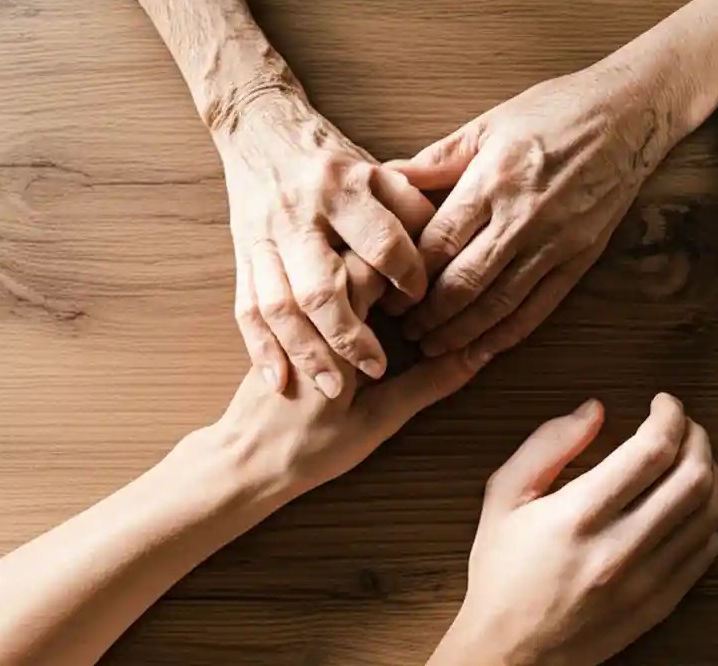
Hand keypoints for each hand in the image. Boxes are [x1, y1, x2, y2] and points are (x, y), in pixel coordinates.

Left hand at [209, 228, 486, 492]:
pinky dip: (343, 277)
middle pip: (351, 252)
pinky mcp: (282, 313)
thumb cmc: (307, 448)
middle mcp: (303, 302)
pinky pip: (313, 275)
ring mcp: (288, 304)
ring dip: (364, 266)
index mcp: (328, 322)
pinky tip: (366, 300)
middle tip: (419, 285)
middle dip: (388, 260)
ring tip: (393, 292)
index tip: (433, 286)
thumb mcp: (378, 420)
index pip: (373, 263)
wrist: (243, 464)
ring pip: (329, 258)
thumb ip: (428, 383)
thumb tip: (475, 355)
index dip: (410, 266)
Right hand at [216, 92, 432, 396]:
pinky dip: (262, 349)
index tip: (421, 301)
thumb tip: (448, 248)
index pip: (383, 243)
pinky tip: (281, 380)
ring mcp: (264, 238)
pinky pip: (245, 309)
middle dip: (349, 335)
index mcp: (342, 186)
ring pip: (280, 306)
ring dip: (306, 352)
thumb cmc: (330, 157)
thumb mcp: (377, 170)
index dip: (408, 277)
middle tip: (376, 369)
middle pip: (322, 287)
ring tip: (332, 388)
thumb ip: (411, 207)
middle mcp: (300, 215)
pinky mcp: (241, 256)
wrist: (258, 126)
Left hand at [389, 64, 680, 359]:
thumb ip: (438, 158)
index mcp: (493, 179)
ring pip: (499, 304)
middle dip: (427, 314)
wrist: (629, 116)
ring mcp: (556, 242)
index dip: (407, 275)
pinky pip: (538, 307)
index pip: (439, 243)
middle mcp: (524, 217)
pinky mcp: (581, 258)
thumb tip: (387, 177)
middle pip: (464, 282)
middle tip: (400, 330)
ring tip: (431, 347)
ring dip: (461, 333)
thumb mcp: (489, 124)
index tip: (386, 292)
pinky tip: (482, 348)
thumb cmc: (556, 111)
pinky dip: (507, 334)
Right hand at [429, 394, 717, 665]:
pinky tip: (690, 502)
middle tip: (685, 425)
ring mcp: (646, 580)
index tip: (664, 403)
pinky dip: (708, 516)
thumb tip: (595, 409)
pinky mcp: (660, 604)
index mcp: (578, 516)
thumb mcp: (504, 498)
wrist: (510, 654)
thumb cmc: (502, 573)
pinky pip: (705, 550)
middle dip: (698, 437)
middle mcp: (619, 548)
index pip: (652, 450)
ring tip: (692, 457)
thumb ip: (547, 445)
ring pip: (707, 512)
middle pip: (692, 477)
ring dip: (710, 473)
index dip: (669, 415)